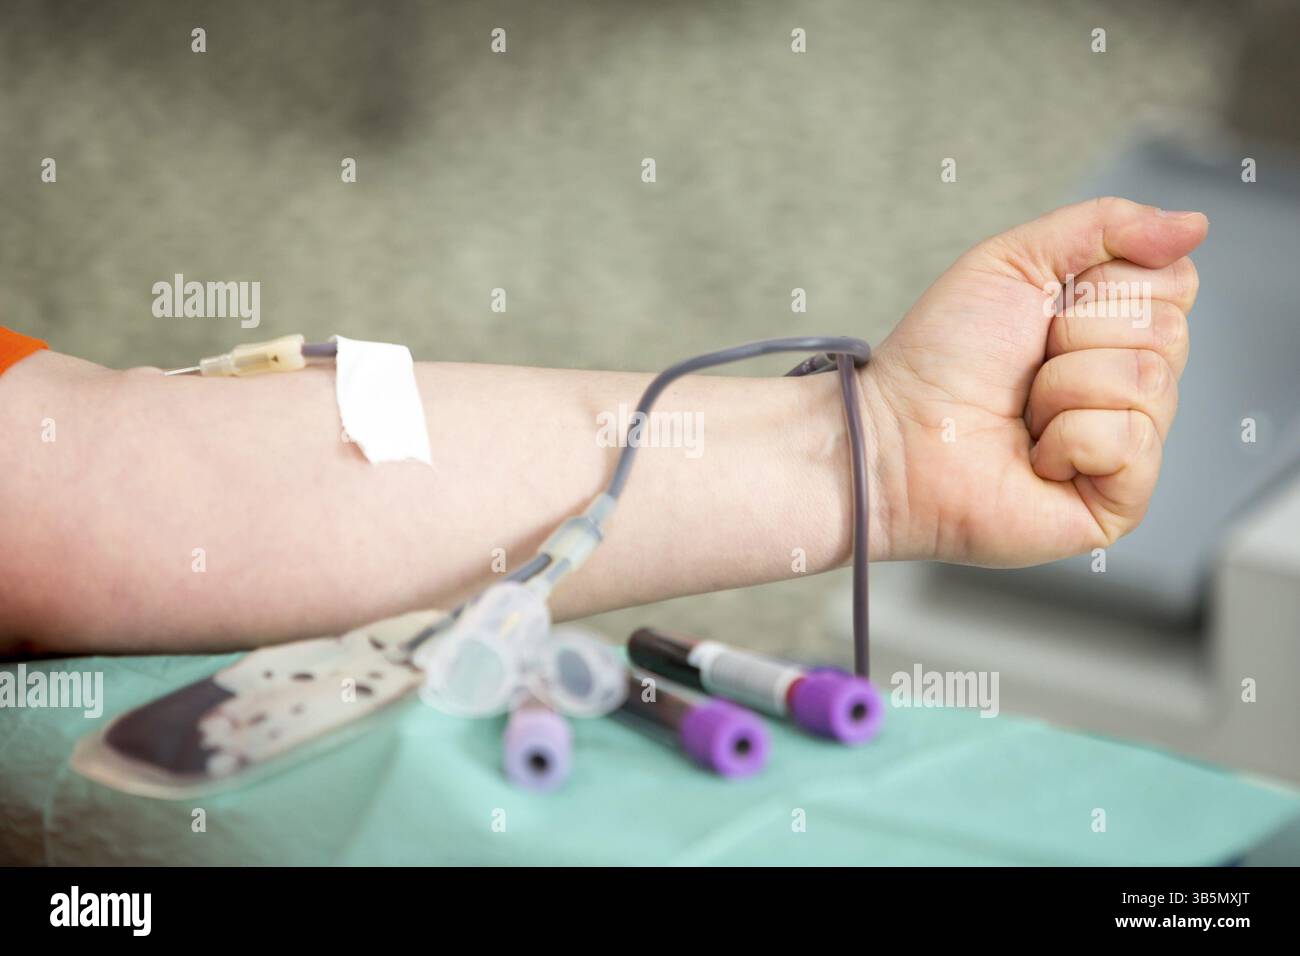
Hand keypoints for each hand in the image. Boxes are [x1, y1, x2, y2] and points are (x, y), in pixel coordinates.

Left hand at [862, 197, 1207, 566]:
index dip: (1105, 284)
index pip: (1176, 281)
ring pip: (1149, 384)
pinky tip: (1035, 456)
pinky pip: (1132, 443)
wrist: (893, 431)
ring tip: (1023, 413)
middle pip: (1168, 331)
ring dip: (1064, 387)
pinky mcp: (1117, 501)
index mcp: (1115, 328)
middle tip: (1025, 366)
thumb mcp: (1014, 260)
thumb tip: (1195, 223)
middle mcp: (1130, 386)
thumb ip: (1103, 225)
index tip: (1044, 309)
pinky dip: (1070, 439)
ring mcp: (1129, 448)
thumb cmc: (941, 356)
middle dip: (1077, 335)